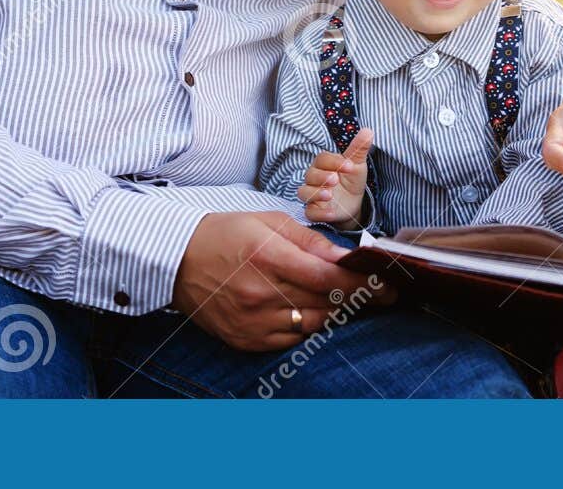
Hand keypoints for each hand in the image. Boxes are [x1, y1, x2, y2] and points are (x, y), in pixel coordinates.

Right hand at [170, 210, 385, 351]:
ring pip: (313, 324)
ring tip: (349, 299)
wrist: (176, 262)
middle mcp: (262, 294)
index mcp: (269, 258)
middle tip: (381, 294)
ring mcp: (253, 322)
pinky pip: (291, 339)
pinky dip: (308, 325)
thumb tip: (348, 257)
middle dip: (359, 299)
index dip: (363, 284)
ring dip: (336, 312)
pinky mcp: (246, 340)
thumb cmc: (226, 234)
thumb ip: (311, 242)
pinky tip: (313, 311)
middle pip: (326, 303)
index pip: (329, 278)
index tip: (386, 284)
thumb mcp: (269, 223)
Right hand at [297, 127, 372, 228]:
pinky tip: (331, 213)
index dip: (334, 162)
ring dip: (315, 193)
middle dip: (322, 177)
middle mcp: (314, 179)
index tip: (350, 165)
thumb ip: (359, 149)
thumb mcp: (357, 165)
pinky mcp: (314, 211)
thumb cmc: (351, 179)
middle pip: (310, 175)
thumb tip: (368, 130)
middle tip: (335, 179)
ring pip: (304, 192)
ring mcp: (312, 195)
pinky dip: (320, 213)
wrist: (353, 203)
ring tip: (329, 195)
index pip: (322, 159)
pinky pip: (310, 212)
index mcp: (323, 165)